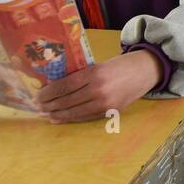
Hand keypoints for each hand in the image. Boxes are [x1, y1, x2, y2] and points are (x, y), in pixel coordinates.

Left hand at [34, 49, 162, 122]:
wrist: (146, 70)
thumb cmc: (120, 65)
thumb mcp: (99, 65)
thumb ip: (81, 75)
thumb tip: (55, 85)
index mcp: (94, 73)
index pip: (64, 86)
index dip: (48, 93)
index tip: (37, 96)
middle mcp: (98, 90)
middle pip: (67, 100)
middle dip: (49, 105)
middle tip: (37, 107)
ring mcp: (105, 103)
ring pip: (74, 112)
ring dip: (57, 114)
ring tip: (45, 114)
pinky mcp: (111, 112)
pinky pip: (86, 117)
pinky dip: (71, 118)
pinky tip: (60, 118)